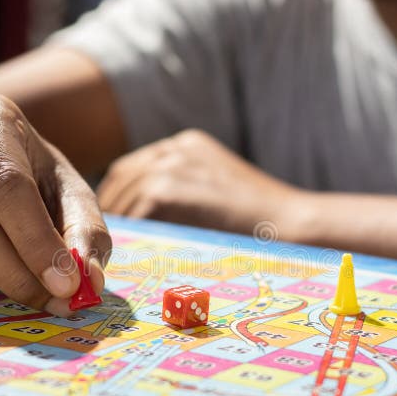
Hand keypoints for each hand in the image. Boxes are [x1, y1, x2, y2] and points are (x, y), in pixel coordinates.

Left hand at [97, 129, 301, 234]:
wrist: (290, 223)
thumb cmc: (259, 218)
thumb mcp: (217, 187)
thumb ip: (185, 187)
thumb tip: (146, 213)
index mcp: (187, 144)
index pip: (136, 165)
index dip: (121, 193)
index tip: (117, 220)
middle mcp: (175, 148)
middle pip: (123, 176)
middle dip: (114, 207)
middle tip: (106, 237)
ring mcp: (169, 165)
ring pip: (124, 195)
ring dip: (117, 222)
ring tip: (114, 248)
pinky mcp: (166, 190)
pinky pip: (132, 213)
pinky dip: (128, 232)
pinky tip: (131, 251)